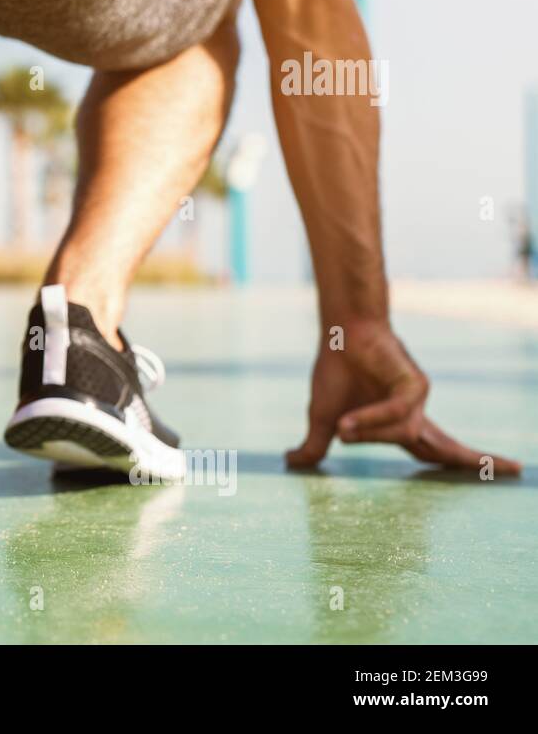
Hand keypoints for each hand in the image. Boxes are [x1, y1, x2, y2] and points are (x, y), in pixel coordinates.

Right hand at [287, 320, 521, 475]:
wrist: (339, 335)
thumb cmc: (335, 372)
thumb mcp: (324, 418)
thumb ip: (316, 444)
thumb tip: (290, 463)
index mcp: (399, 423)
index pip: (434, 451)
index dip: (458, 463)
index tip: (496, 469)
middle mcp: (414, 414)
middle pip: (449, 447)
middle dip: (478, 461)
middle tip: (518, 470)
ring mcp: (417, 400)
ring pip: (404, 434)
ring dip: (368, 435)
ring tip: (342, 428)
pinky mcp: (415, 386)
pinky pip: (398, 414)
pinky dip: (372, 419)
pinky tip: (350, 422)